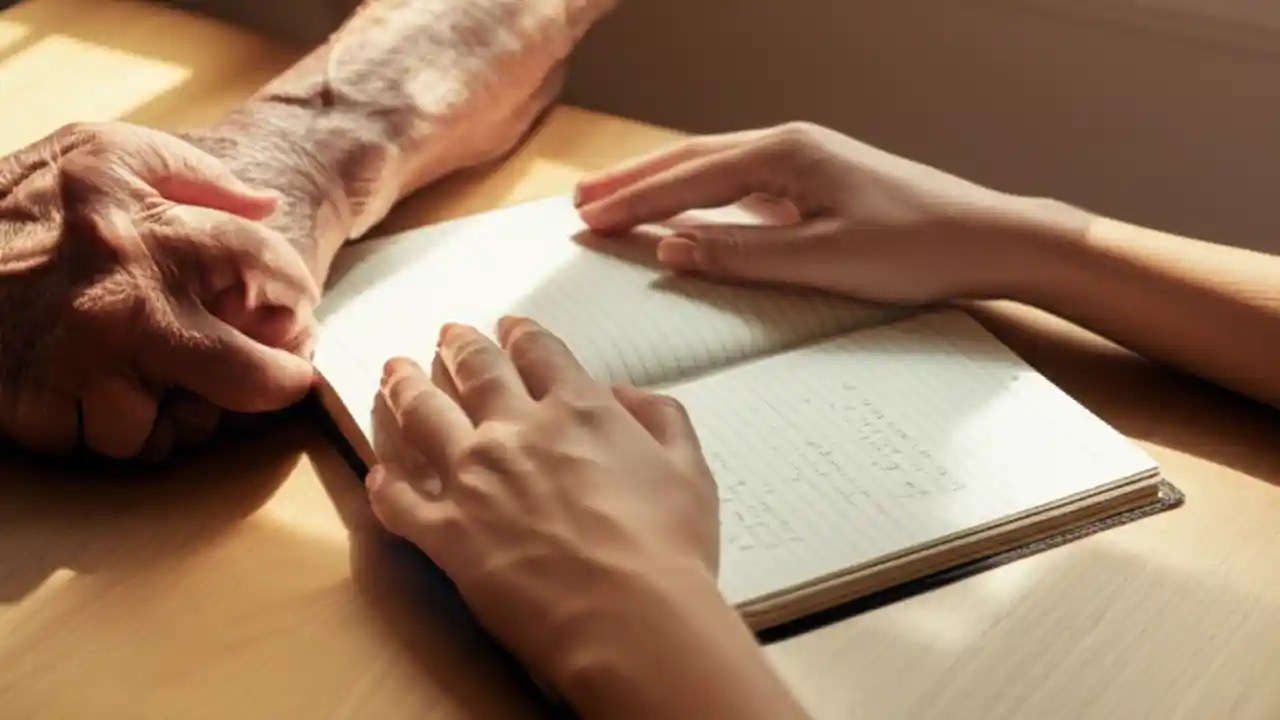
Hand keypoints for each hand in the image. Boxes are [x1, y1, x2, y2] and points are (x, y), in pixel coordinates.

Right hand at [0, 122, 319, 458]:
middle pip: (250, 380)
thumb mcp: (102, 153)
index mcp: (154, 234)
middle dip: (272, 384)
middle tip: (274, 379)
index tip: (295, 313)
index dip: (297, 295)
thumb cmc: (14, 202)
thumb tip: (267, 202)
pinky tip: (89, 390)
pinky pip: (105, 446)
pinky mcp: (38, 410)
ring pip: (173, 430)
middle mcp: (129, 305)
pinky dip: (102, 427)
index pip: (271, 271)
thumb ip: (194, 173)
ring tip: (149, 374)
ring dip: (171, 412)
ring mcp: (84, 366)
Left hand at [366, 317, 717, 689]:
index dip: (519, 333)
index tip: (507, 325)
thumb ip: (660, 417)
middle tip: (445, 333)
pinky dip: (384, 485)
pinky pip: (398, 500)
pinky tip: (377, 475)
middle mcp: (515, 430)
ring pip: (421, 416)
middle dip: (457, 346)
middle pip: (473, 371)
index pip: (538, 352)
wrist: (629, 620)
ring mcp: (471, 479)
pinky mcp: (444, 534)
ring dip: (403, 389)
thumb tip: (624, 393)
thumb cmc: (670, 548)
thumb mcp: (690, 469)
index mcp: (577, 408)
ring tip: (391, 372)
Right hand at [574, 122, 1087, 304]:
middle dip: (632, 181)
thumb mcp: (820, 261)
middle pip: (690, 160)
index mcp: (784, 153)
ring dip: (661, 183)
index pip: (688, 179)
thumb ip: (739, 254)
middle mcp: (788, 144)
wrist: (986, 238)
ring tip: (613, 199)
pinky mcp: (815, 179)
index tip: (585, 221)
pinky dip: (698, 193)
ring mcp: (803, 159)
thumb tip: (669, 249)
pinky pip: (739, 181)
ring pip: (713, 166)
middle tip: (579, 202)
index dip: (633, 202)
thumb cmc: (913, 248)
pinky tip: (683, 206)